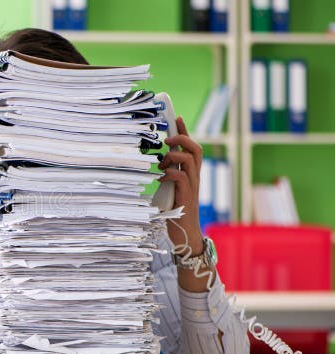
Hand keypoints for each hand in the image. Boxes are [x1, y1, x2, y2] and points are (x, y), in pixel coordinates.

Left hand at [157, 116, 204, 255]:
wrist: (184, 235)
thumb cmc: (175, 213)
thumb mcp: (170, 189)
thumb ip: (168, 176)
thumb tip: (157, 164)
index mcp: (190, 175)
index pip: (192, 148)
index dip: (185, 132)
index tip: (177, 117)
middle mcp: (195, 178)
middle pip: (196, 149)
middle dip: (182, 138)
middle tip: (166, 139)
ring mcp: (193, 187)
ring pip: (190, 160)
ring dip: (173, 157)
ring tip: (161, 165)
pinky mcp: (187, 197)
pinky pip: (181, 177)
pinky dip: (169, 174)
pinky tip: (161, 179)